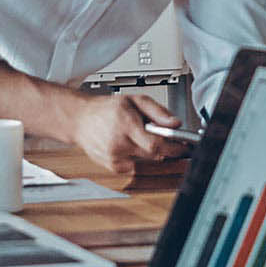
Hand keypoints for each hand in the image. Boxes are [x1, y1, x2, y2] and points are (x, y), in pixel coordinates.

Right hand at [71, 89, 196, 180]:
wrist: (80, 119)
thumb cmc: (107, 109)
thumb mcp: (135, 100)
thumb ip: (158, 111)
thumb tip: (176, 124)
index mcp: (126, 124)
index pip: (156, 144)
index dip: (174, 148)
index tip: (184, 146)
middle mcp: (119, 142)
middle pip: (153, 154)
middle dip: (164, 148)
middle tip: (165, 138)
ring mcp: (114, 156)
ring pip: (145, 161)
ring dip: (147, 151)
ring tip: (136, 137)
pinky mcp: (111, 166)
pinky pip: (134, 167)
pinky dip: (135, 158)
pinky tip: (126, 146)